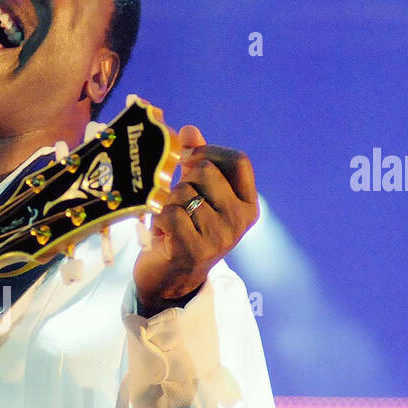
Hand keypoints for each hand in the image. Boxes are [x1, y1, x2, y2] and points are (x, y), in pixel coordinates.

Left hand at [133, 125, 258, 308]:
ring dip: (169, 203)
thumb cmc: (184, 230)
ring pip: (183, 192)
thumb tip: (189, 130)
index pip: (238, 161)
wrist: (171, 277)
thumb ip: (196, 162)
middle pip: (206, 171)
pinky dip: (160, 220)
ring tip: (172, 222)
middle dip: (183, 180)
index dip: (210, 152)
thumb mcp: (195, 194)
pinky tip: (165, 235)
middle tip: (178, 202)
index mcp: (247, 204)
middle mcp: (240, 220)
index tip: (189, 160)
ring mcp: (220, 237)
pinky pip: (170, 214)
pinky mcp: (194, 251)